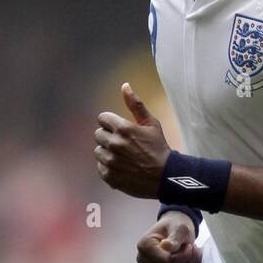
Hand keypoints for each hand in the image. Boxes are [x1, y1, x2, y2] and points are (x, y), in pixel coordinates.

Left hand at [94, 83, 170, 197]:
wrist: (165, 177)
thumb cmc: (159, 148)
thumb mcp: (151, 124)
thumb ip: (136, 105)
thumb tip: (124, 86)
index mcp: (123, 128)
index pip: (102, 118)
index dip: (111, 123)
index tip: (119, 130)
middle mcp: (114, 143)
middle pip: (98, 134)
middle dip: (109, 137)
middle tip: (122, 144)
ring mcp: (110, 161)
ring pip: (98, 151)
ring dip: (107, 152)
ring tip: (122, 157)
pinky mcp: (108, 175)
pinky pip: (100, 167)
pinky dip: (108, 167)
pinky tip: (121, 167)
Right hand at [136, 213, 200, 262]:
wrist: (173, 229)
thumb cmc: (175, 226)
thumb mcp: (180, 228)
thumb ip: (175, 237)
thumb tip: (166, 246)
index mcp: (145, 246)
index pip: (167, 262)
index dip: (184, 256)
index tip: (189, 246)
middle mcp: (144, 261)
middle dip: (188, 261)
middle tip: (193, 249)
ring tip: (192, 254)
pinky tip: (189, 261)